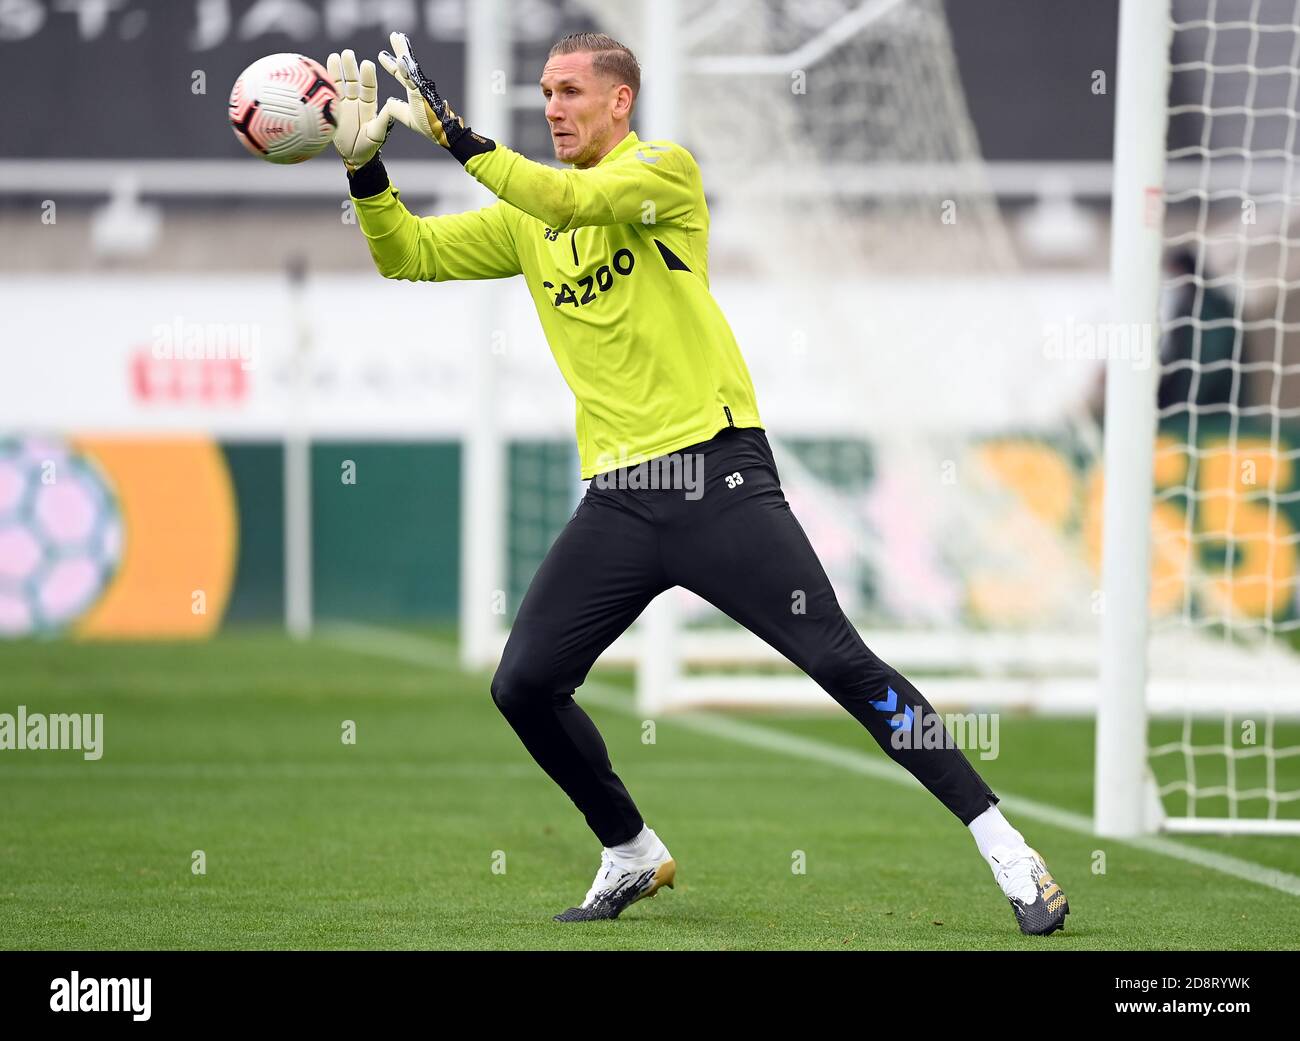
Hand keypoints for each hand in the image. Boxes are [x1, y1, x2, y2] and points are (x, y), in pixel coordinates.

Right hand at [326, 48, 397, 170]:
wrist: (353, 156)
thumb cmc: (368, 147)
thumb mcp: (377, 134)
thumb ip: (383, 120)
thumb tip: (391, 105)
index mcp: (369, 105)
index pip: (368, 87)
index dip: (367, 76)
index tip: (367, 64)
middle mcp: (356, 101)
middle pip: (353, 81)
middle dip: (351, 67)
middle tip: (348, 53)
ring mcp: (344, 104)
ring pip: (340, 84)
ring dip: (338, 70)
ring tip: (335, 56)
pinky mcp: (332, 109)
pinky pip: (329, 93)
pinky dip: (326, 82)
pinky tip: (321, 70)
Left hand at [377, 31, 470, 149]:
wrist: (444, 133)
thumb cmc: (431, 127)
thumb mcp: (407, 118)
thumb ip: (397, 109)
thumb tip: (388, 102)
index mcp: (414, 91)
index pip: (400, 74)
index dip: (391, 65)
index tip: (381, 55)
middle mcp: (418, 86)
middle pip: (405, 64)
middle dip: (399, 49)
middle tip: (394, 35)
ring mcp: (421, 88)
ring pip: (410, 66)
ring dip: (403, 51)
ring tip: (397, 37)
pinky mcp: (423, 93)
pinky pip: (413, 79)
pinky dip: (406, 69)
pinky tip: (400, 58)